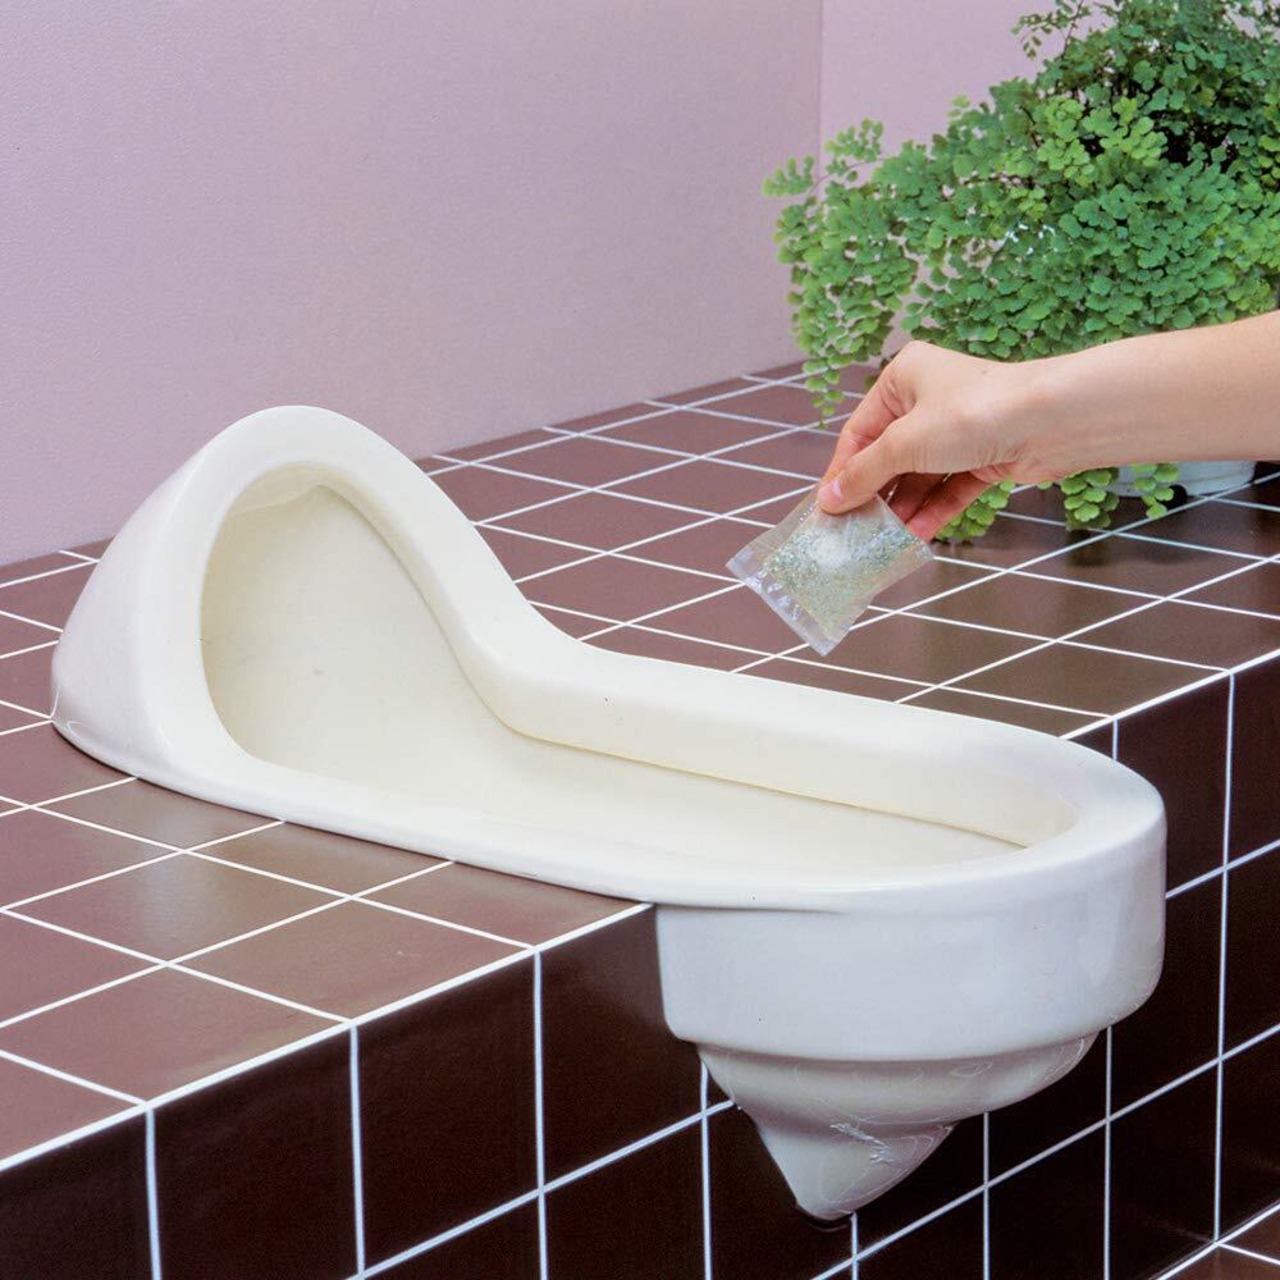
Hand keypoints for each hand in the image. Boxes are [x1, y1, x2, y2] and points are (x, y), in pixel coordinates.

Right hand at [817, 341, 1056, 539]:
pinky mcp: (984, 455)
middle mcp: (928, 400)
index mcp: (903, 379)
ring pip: (920, 475)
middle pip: (889, 456)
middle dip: (876, 494)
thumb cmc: (970, 413)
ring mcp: (958, 430)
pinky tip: (917, 535)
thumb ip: (864, 474)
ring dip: (904, 508)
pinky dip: (934, 509)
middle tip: (855, 531)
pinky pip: (949, 486)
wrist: (1051, 420)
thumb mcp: (904, 443)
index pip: (860, 432)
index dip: (842, 472)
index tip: (828, 509)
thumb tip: (829, 499)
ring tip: (884, 541)